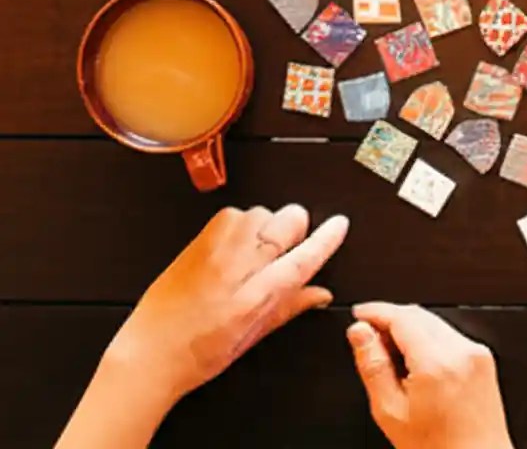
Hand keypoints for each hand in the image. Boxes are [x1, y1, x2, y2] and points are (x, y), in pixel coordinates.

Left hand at [58, 204, 348, 448]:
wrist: (148, 353)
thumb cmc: (195, 354)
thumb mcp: (252, 338)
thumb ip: (289, 308)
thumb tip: (321, 294)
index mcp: (255, 298)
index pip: (303, 258)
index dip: (326, 239)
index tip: (339, 225)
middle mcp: (236, 268)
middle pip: (287, 221)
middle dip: (295, 229)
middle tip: (287, 249)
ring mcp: (214, 250)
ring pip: (262, 212)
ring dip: (267, 226)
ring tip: (254, 253)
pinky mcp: (197, 241)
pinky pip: (233, 214)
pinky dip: (242, 225)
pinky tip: (234, 248)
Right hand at [347, 302, 512, 448]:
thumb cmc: (438, 447)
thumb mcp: (391, 411)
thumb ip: (373, 366)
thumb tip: (360, 333)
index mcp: (437, 363)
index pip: (401, 317)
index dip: (376, 311)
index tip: (360, 313)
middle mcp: (461, 352)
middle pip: (419, 314)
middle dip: (391, 318)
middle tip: (368, 336)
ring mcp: (476, 353)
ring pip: (435, 323)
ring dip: (410, 328)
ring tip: (391, 357)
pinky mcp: (483, 359)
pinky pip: (449, 336)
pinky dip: (428, 339)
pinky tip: (416, 363)